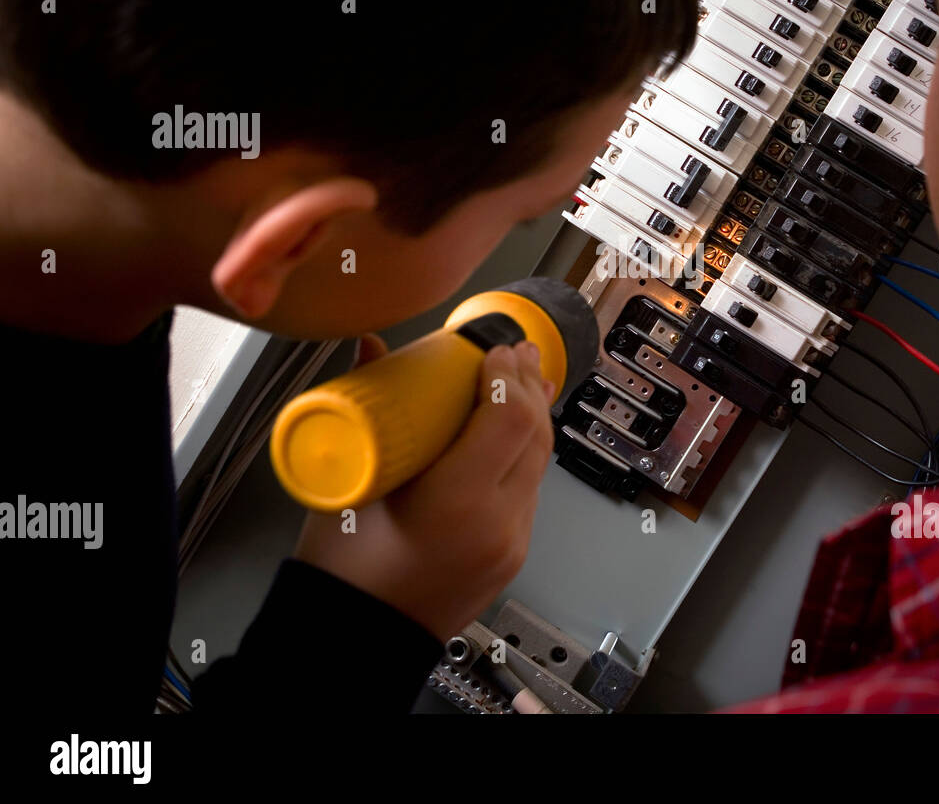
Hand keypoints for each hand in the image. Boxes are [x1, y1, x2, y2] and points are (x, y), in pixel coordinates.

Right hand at [293, 336, 555, 640]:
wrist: (355, 645)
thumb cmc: (342, 571)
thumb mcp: (348, 484)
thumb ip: (365, 408)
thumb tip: (373, 348)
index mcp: (459, 501)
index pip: (509, 418)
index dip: (507, 375)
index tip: (494, 350)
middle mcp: (499, 523)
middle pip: (536, 436)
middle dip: (529, 387)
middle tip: (518, 352)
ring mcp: (512, 543)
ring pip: (541, 465)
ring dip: (534, 419)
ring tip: (523, 381)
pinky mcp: (512, 556)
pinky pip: (531, 492)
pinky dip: (525, 454)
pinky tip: (512, 435)